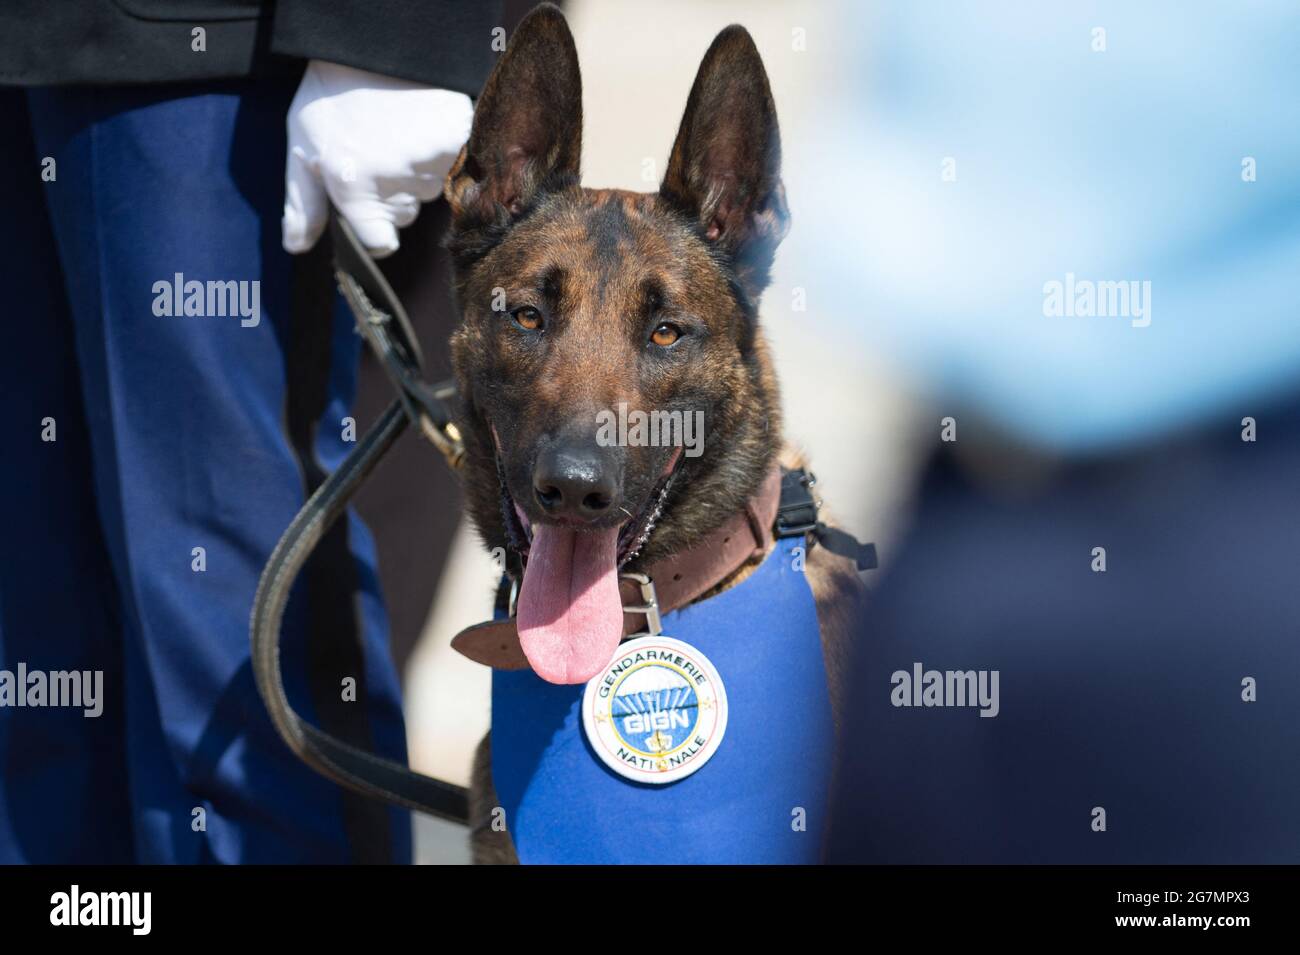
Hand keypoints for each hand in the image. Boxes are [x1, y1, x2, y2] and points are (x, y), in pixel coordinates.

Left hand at [282, 60, 472, 257]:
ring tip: (399, 133)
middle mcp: (394, 182)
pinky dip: (443, 152)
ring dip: (417, 171)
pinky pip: (456, 167)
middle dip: (393, 194)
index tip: (370, 210)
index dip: (375, 229)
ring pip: (430, 192)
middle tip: (378, 152)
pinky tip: (422, 128)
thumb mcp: (302, 147)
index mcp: (353, 188)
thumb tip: (297, 246)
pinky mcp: (456, 141)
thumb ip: (303, 203)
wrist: (371, 42)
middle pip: (405, 216)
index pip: (380, 243)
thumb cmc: (331, 96)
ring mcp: (429, 163)